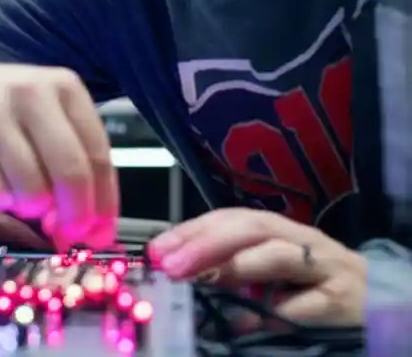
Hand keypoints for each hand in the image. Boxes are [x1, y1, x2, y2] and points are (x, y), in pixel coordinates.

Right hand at [0, 63, 117, 249]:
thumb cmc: (2, 112)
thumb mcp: (45, 122)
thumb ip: (75, 165)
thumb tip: (97, 231)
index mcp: (64, 87)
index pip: (98, 155)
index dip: (102, 204)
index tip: (98, 234)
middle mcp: (30, 92)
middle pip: (70, 172)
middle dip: (73, 216)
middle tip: (65, 235)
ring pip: (31, 187)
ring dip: (31, 208)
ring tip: (22, 199)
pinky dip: (0, 202)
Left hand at [149, 208, 366, 326]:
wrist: (380, 303)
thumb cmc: (314, 287)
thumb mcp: (268, 275)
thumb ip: (229, 271)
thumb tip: (179, 275)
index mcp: (278, 231)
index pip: (229, 218)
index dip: (192, 230)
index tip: (157, 249)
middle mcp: (301, 240)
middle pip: (252, 227)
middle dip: (207, 242)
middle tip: (171, 265)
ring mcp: (325, 268)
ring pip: (280, 255)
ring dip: (238, 265)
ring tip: (205, 278)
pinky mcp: (342, 301)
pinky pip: (307, 303)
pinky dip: (278, 310)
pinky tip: (252, 319)